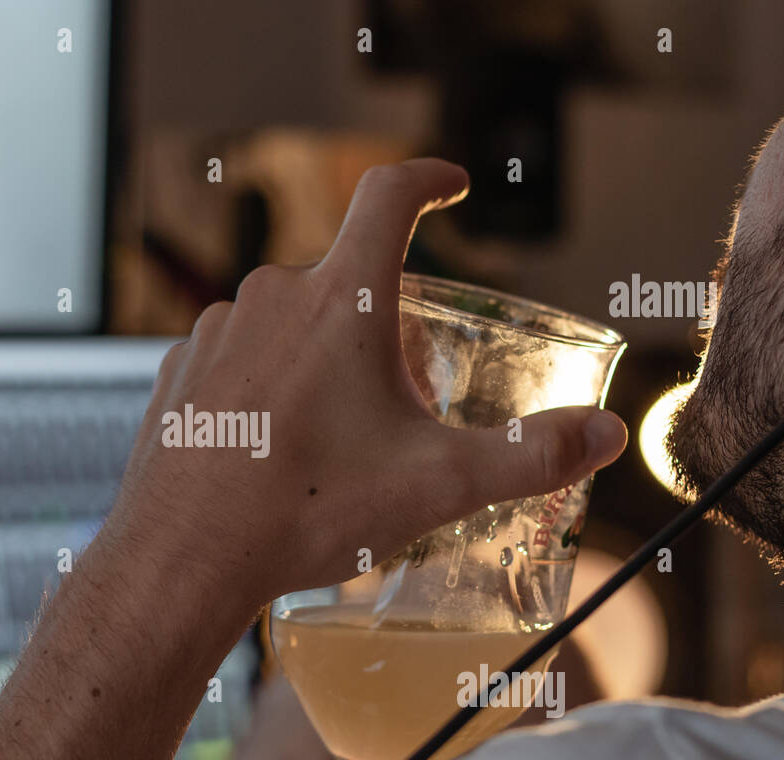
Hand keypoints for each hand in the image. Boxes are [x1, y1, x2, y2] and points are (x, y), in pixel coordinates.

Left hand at [101, 158, 626, 621]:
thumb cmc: (306, 513)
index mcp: (340, 301)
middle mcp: (271, 296)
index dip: (429, 179)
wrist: (185, 557)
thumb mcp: (436, 485)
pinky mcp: (179, 368)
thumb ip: (529, 455)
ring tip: (331, 440)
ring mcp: (216, 330)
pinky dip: (267, 384)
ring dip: (321, 358)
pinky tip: (274, 446)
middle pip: (346, 282)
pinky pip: (240, 355)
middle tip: (398, 402)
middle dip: (381, 327)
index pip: (390, 196)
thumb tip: (604, 435)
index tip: (451, 186)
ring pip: (289, 321)